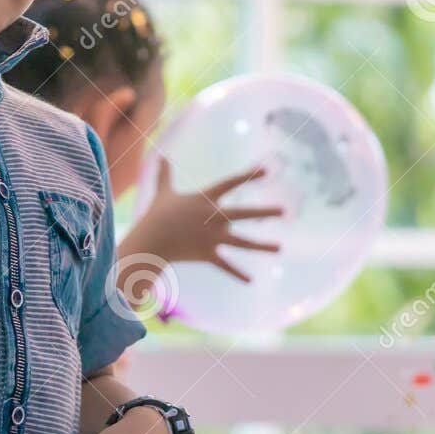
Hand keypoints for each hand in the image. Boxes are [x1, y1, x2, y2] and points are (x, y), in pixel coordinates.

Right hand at [124, 159, 281, 282]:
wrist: (150, 240)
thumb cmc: (156, 215)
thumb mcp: (163, 192)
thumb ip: (164, 173)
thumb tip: (159, 153)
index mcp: (205, 200)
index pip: (231, 183)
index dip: (248, 176)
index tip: (266, 171)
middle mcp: (213, 218)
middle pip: (244, 214)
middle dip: (265, 212)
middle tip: (284, 212)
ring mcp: (212, 237)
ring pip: (242, 243)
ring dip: (262, 247)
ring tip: (279, 248)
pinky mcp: (207, 254)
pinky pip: (226, 265)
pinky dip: (237, 273)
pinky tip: (251, 280)